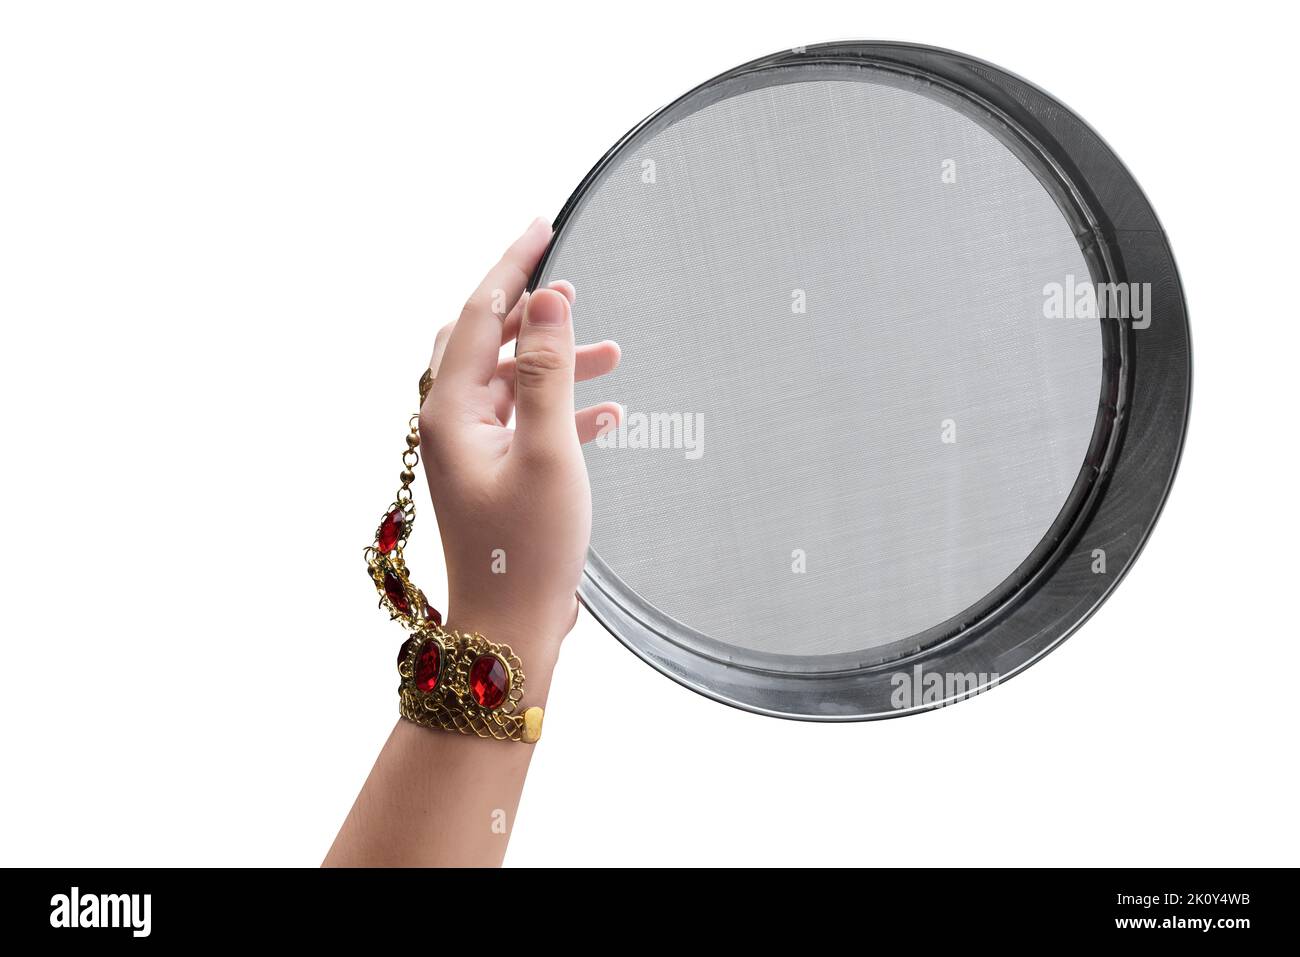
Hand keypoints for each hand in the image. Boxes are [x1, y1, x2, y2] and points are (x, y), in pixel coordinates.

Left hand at [418, 218, 620, 671]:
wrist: (509, 631)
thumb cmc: (526, 552)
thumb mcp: (547, 452)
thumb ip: (547, 371)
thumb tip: (546, 298)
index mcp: (449, 411)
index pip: (478, 314)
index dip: (512, 266)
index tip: (542, 225)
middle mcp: (449, 425)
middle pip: (484, 341)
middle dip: (530, 310)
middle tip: (570, 281)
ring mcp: (468, 452)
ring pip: (510, 382)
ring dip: (556, 362)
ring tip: (610, 351)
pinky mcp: (492, 476)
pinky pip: (524, 421)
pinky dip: (561, 407)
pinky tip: (607, 412)